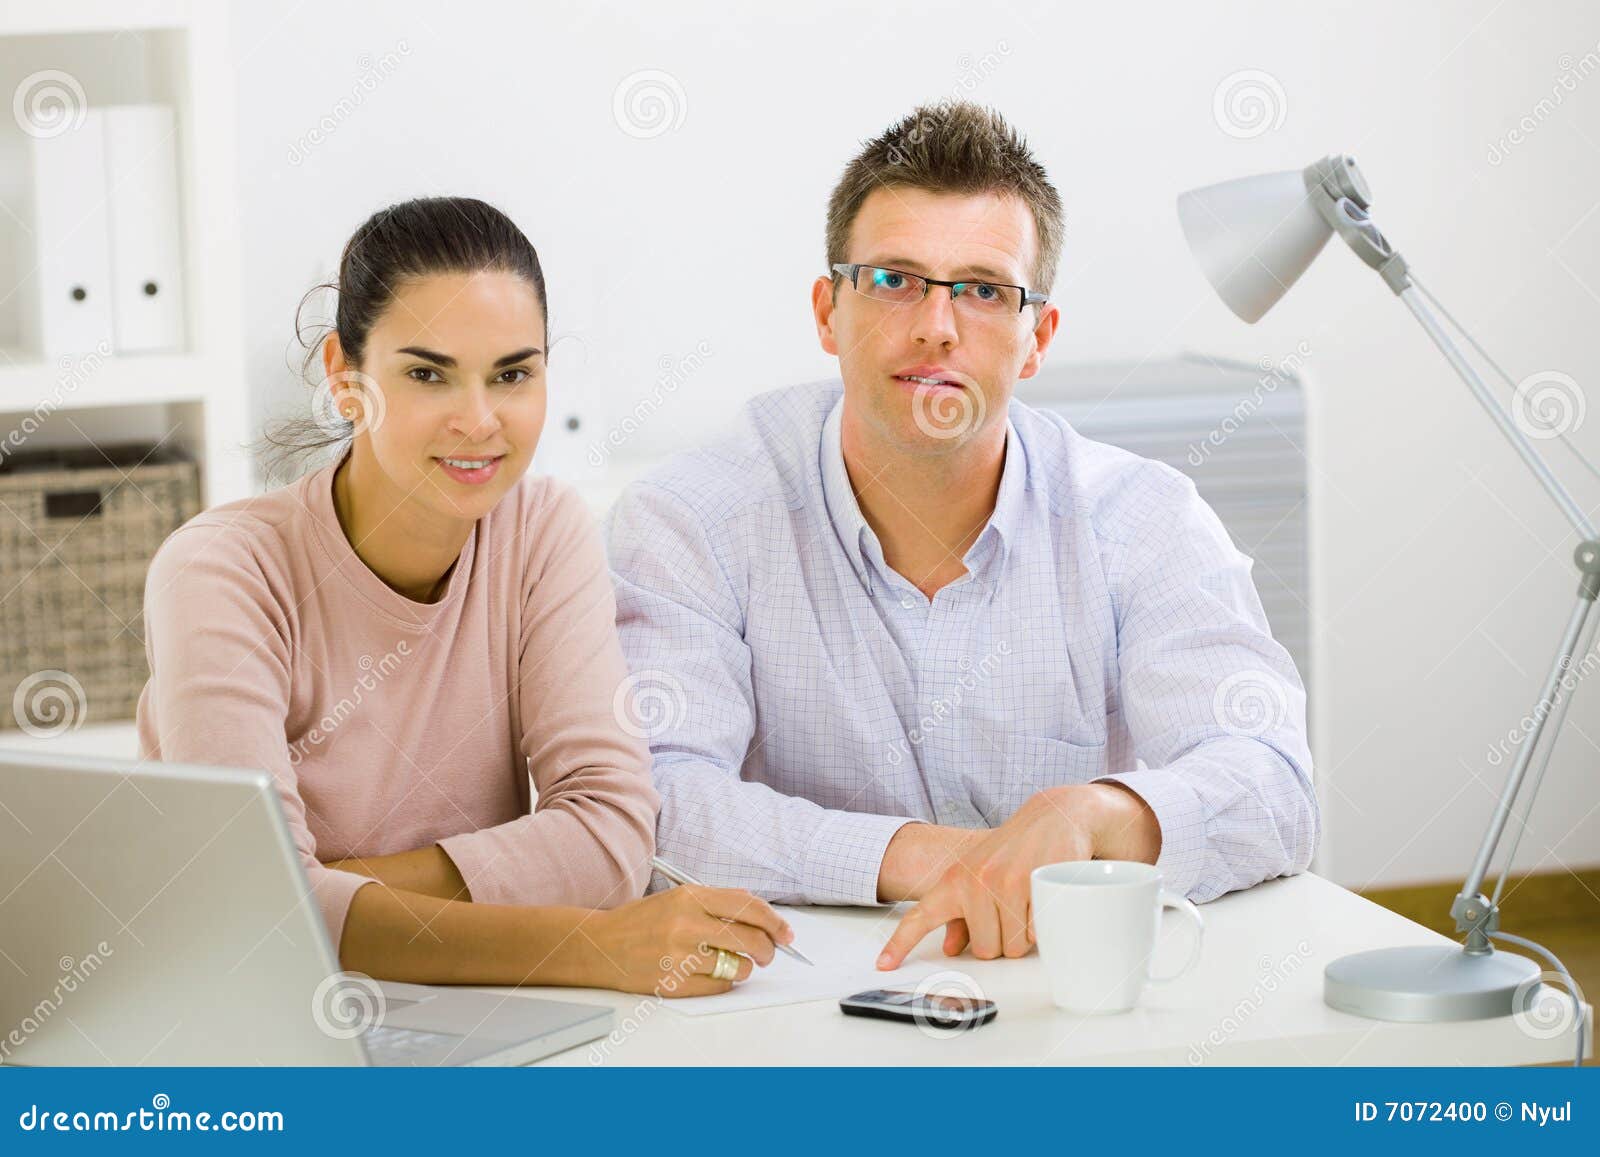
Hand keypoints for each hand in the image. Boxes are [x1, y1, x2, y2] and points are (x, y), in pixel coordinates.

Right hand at [583, 885, 794, 996]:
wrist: (600, 946)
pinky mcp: (674, 983)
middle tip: (769, 953)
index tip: (786, 933)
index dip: (775, 922)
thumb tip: (762, 917)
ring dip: (744, 967)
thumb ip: (718, 903)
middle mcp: (686, 923)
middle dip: (768, 949)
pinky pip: (720, 986)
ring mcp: (679, 956)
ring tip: (730, 962)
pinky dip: (724, 982)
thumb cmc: (642, 922)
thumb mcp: (678, 898)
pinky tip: (712, 973)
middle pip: (750, 938)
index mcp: (690, 897)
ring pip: (739, 966)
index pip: (748, 907)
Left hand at [875, 784, 1156, 969]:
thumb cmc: (1012, 852)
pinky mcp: (1035, 884)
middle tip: (1012, 910)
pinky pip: (1038, 933)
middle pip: (986, 950)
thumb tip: (951, 949)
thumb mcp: (980, 876)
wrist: (1052, 816)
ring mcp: (1004, 882)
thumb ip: (962, 916)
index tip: (882, 965)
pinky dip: (1044, 928)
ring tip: (1027, 905)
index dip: (900, 943)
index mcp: (953, 881)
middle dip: (1002, 941)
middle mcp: (974, 881)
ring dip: (1025, 937)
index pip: (920, 917)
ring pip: (1013, 946)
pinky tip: (1044, 902)